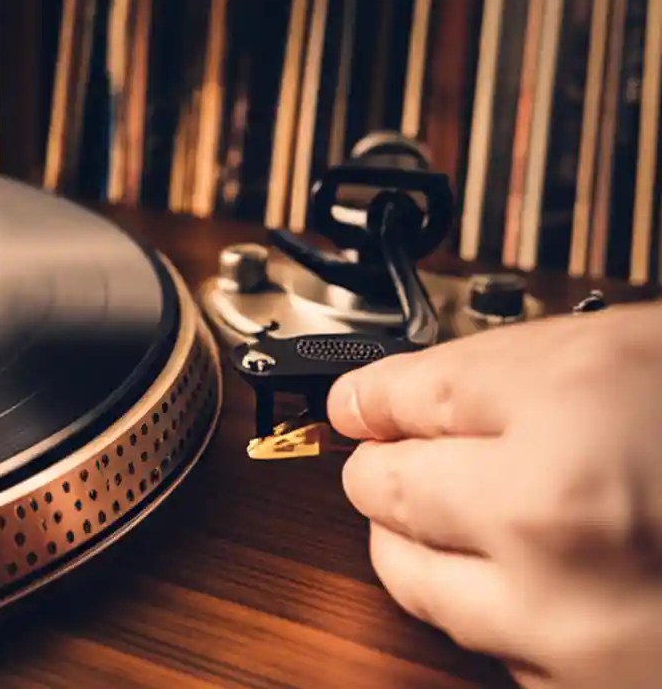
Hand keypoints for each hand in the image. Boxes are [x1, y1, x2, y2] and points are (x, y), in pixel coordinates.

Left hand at [328, 300, 661, 687]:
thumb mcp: (640, 356)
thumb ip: (513, 368)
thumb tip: (396, 393)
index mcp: (576, 416)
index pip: (400, 397)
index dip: (373, 396)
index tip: (362, 402)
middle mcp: (556, 526)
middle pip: (380, 486)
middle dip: (387, 465)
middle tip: (407, 451)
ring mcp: (566, 626)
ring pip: (408, 576)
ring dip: (414, 538)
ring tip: (466, 512)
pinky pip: (486, 642)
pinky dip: (492, 604)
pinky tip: (541, 574)